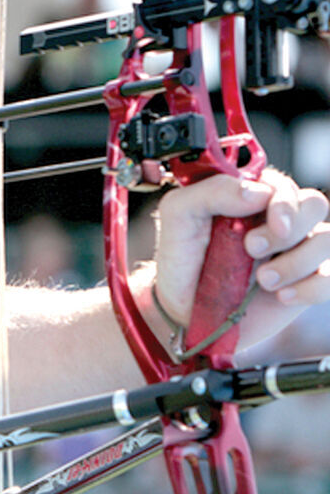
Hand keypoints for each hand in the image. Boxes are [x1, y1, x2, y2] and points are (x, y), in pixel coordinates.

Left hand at [154, 168, 329, 350]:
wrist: (183, 309)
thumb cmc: (181, 259)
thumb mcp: (179, 215)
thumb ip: (211, 191)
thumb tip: (256, 191)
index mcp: (248, 196)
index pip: (281, 183)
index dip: (281, 200)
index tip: (268, 223)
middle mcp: (275, 219)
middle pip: (314, 204)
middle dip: (289, 228)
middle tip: (252, 249)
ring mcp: (294, 250)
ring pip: (327, 239)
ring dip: (297, 262)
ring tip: (263, 280)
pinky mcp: (305, 281)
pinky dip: (312, 287)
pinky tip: (282, 296)